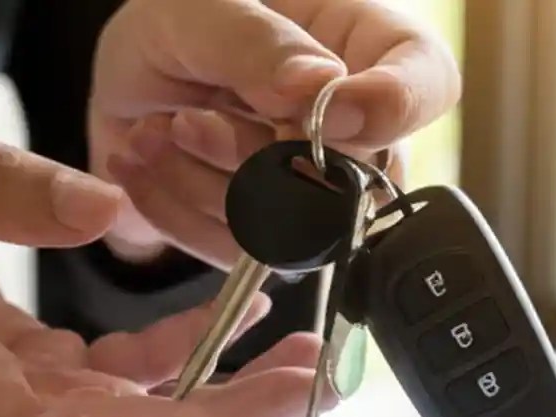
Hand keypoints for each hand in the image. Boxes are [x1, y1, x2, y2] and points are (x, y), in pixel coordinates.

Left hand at [89, 0, 460, 266]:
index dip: (390, 106)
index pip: (429, 85)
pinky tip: (151, 164)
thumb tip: (318, 87)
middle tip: (187, 119)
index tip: (327, 108)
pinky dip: (178, 212)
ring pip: (297, 227)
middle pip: (357, 175)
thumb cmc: (179, 27)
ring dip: (205, 183)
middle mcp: (362, 129)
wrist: (126, 87)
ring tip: (157, 131)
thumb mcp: (200, 8)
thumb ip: (259, 42)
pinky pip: (242, 254)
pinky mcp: (277, 238)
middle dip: (256, 156)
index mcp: (371, 49)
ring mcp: (325, 191)